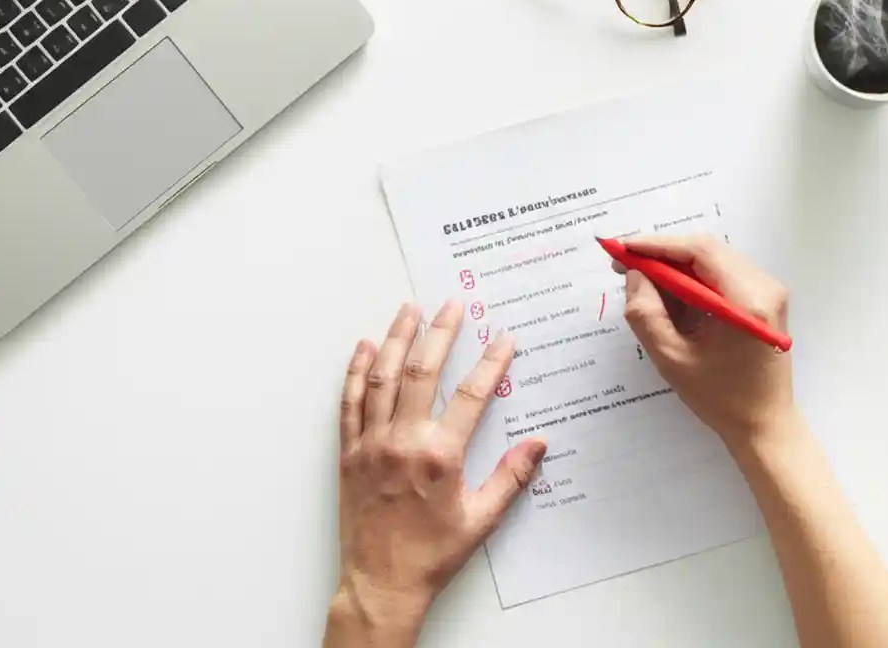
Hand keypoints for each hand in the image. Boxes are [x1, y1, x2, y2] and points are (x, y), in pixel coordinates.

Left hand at [324, 302, 546, 647]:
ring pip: (382, 378)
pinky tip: (363, 347)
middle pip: (421, 372)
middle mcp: (402, 442)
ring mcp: (371, 444)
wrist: (381, 583)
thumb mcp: (481, 519)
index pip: (471, 395)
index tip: (504, 339)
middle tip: (452, 305)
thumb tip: (538, 444)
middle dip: (440, 333)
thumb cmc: (431, 555)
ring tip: (408, 310)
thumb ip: (511, 477)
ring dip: (396, 339)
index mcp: (439, 456)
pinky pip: (350, 402)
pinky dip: (356, 371)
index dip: (491, 363)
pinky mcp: (349, 454)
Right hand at [617, 235, 795, 449]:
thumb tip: (635, 275)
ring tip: (644, 282)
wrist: (764, 424)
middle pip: (707, 250)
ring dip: (678, 266)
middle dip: (663, 255)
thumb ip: (646, 314)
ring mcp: (769, 291)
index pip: (699, 251)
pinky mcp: (766, 299)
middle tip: (626, 267)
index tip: (623, 249)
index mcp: (746, 301)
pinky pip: (724, 274)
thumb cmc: (720, 398)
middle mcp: (765, 287)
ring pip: (714, 260)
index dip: (657, 245)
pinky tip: (671, 294)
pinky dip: (695, 278)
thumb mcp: (672, 359)